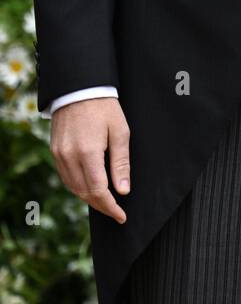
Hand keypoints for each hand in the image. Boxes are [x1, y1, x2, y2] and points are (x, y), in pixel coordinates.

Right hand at [50, 95, 129, 223]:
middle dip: (101, 205)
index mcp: (88, 152)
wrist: (79, 88)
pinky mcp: (54, 150)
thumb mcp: (120, 132)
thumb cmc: (104, 107)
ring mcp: (59, 154)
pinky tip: (89, 187)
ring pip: (73, 187)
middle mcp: (69, 156)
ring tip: (105, 202)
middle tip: (116, 211)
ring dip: (88, 198)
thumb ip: (121, 163)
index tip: (121, 216)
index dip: (110, 207)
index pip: (99, 191)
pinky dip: (77, 186)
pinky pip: (65, 177)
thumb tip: (123, 190)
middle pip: (84, 193)